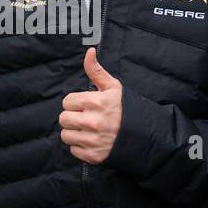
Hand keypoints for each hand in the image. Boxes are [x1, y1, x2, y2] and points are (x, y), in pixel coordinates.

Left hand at [58, 48, 122, 164]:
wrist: (143, 134)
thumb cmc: (125, 108)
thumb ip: (96, 71)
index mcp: (96, 103)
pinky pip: (73, 150)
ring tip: (88, 129)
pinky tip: (92, 140)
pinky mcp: (94, 156)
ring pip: (66, 135)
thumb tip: (89, 51)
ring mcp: (94, 140)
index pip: (67, 102)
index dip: (75, 103)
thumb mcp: (113, 87)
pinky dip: (80, 147)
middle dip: (72, 117)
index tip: (85, 105)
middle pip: (63, 119)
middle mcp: (94, 122)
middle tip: (85, 117)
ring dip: (74, 132)